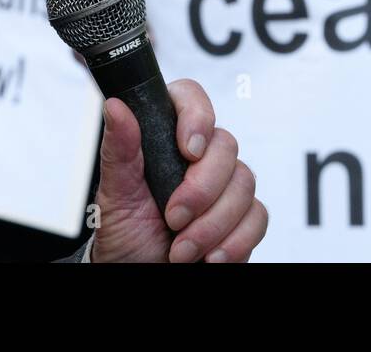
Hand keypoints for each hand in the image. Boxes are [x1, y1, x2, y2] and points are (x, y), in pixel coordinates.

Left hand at [90, 79, 266, 261]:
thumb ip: (119, 149)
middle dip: (201, 190)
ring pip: (243, 185)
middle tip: (173, 218)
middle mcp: (200, 156)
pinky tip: (210, 256)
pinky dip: (234, 242)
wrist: (137, 271)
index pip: (192, 99)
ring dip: (212, 224)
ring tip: (182, 249)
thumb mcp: (114, 193)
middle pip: (226, 146)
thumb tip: (116, 107)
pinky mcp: (243, 216)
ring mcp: (224, 185)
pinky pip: (256, 217)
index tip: (187, 151)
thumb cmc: (124, 231)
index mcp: (167, 136)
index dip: (198, 117)